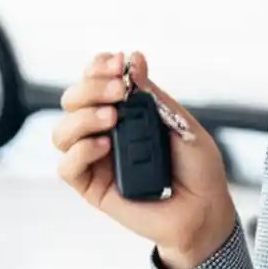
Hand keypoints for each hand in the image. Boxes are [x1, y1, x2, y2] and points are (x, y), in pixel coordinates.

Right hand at [52, 51, 236, 268]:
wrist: (205, 209)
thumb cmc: (197, 168)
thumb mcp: (180, 123)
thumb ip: (153, 96)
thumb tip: (134, 60)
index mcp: (125, 113)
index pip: (96, 82)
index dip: (98, 67)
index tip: (118, 62)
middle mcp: (104, 133)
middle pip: (72, 101)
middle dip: (90, 88)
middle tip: (117, 89)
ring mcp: (96, 160)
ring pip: (62, 132)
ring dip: (82, 118)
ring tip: (112, 118)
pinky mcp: (93, 188)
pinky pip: (67, 168)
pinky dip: (80, 151)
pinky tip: (104, 146)